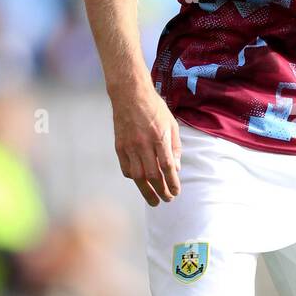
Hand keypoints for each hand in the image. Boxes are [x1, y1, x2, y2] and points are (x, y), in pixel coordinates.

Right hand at [111, 85, 181, 204]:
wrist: (130, 94)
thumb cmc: (154, 107)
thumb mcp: (172, 123)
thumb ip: (175, 147)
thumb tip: (176, 168)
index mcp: (159, 137)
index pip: (167, 167)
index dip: (172, 183)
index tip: (176, 192)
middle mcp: (143, 144)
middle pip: (153, 175)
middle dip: (161, 191)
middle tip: (167, 200)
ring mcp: (129, 146)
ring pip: (138, 176)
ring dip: (146, 191)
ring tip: (153, 200)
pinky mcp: (119, 146)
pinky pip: (126, 168)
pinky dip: (133, 178)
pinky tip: (140, 181)